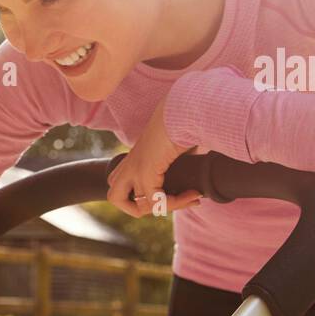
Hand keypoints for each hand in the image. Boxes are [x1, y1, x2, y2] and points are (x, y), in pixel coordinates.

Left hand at [106, 96, 201, 217]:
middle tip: (169, 203)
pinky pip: (156, 201)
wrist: (184, 107)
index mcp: (134, 157)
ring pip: (137, 206)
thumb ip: (181, 164)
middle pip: (115, 198)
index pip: (122, 186)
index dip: (146, 197)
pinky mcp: (144, 171)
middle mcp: (130, 164)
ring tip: (193, 198)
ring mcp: (134, 168)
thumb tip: (199, 177)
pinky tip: (195, 194)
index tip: (172, 192)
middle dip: (141, 208)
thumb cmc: (187, 122)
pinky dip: (176, 203)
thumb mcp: (180, 147)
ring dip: (168, 208)